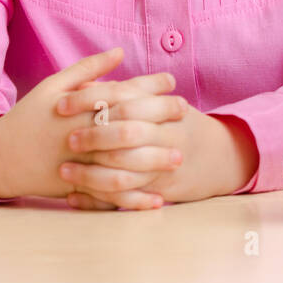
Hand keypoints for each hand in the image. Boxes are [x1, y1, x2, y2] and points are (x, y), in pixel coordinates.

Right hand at [0, 47, 178, 202]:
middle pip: (126, 125)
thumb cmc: (30, 116)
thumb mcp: (53, 86)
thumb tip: (120, 51)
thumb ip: (87, 69)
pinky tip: (158, 199)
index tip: (173, 81)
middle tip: (187, 114)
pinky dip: (134, 199)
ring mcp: (79, 162)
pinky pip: (110, 195)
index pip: (120, 92)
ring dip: (153, 161)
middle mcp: (80, 134)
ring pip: (121, 163)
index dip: (149, 85)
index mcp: (77, 107)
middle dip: (159, 119)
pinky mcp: (77, 186)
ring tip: (179, 157)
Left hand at [59, 95, 258, 208]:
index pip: (122, 98)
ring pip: (123, 171)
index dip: (90, 100)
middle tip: (68, 138)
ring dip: (90, 173)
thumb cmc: (178, 125)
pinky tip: (74, 196)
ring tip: (65, 171)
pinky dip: (98, 199)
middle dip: (93, 136)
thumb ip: (125, 92)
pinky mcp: (161, 190)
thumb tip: (82, 83)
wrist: (221, 157)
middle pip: (126, 133)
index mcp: (164, 107)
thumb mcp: (160, 102)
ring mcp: (165, 164)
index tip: (61, 104)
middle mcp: (167, 134)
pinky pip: (125, 198)